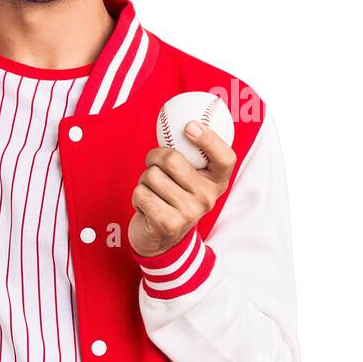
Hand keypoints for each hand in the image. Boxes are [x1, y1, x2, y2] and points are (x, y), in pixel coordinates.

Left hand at [128, 121, 236, 257]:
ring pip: (151, 176)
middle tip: (154, 168)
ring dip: (144, 182)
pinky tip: (147, 208)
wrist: (161, 239)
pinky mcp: (169, 224)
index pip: (225, 157)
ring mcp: (190, 212)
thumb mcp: (189, 179)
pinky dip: (137, 197)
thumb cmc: (173, 199)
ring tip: (153, 194)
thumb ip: (189, 156)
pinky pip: (140, 193)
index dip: (209, 139)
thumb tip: (183, 122)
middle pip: (171, 159)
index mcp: (217, 182)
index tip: (189, 126)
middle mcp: (208, 197)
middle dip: (153, 158)